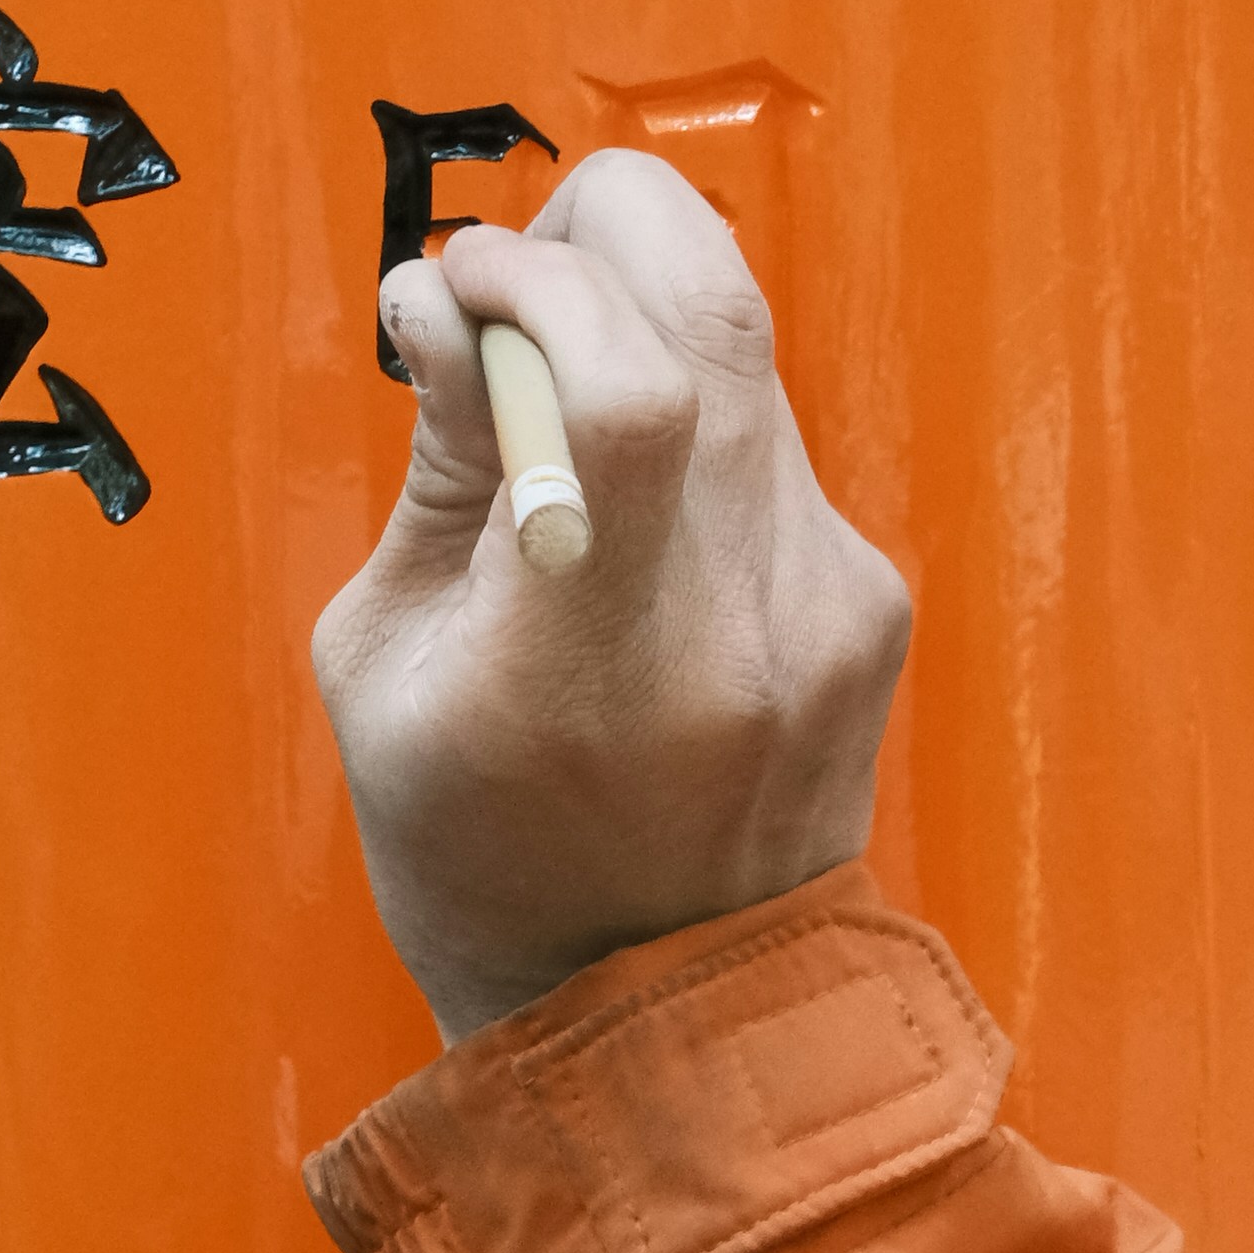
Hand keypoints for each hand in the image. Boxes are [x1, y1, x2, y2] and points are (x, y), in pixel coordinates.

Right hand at [312, 150, 910, 1048]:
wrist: (662, 1022)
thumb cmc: (487, 869)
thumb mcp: (384, 672)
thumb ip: (436, 468)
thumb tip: (444, 301)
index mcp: (598, 650)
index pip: (625, 379)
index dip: (534, 277)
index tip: (456, 281)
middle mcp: (746, 613)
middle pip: (716, 308)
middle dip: (603, 229)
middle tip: (518, 265)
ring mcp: (829, 603)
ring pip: (747, 358)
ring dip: (637, 321)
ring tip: (548, 389)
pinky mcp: (869, 602)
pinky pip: (770, 444)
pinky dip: (686, 421)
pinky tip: (624, 503)